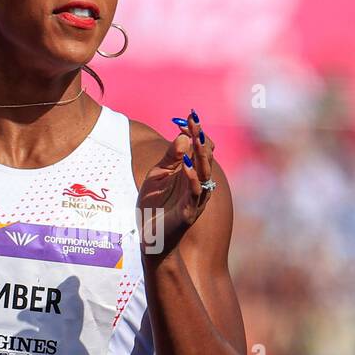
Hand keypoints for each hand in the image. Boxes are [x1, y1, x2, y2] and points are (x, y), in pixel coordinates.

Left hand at [137, 109, 215, 257]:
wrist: (150, 238)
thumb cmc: (154, 207)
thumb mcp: (158, 177)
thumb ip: (169, 158)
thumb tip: (182, 136)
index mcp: (191, 174)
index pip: (199, 149)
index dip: (196, 132)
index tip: (189, 116)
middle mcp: (198, 185)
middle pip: (205, 158)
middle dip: (200, 138)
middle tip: (194, 120)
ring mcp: (196, 199)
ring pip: (204, 174)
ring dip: (200, 156)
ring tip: (196, 138)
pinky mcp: (189, 213)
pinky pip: (194, 194)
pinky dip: (191, 179)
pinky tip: (186, 166)